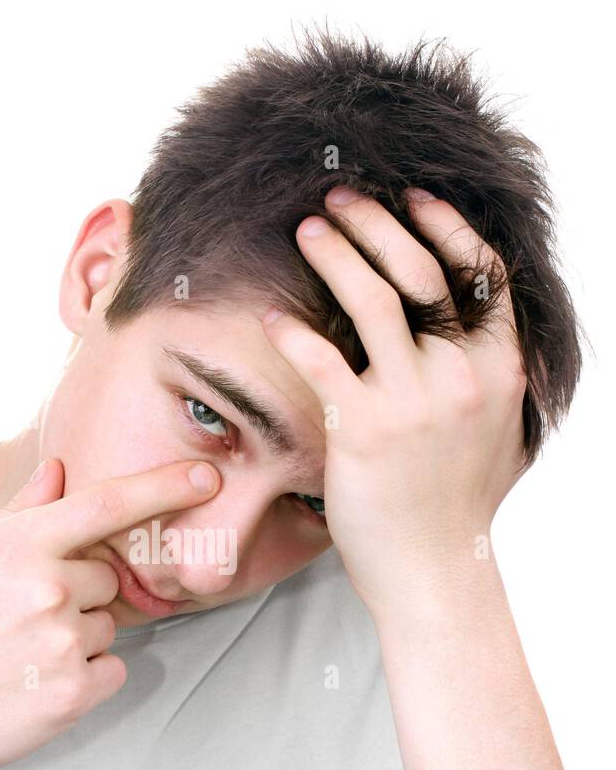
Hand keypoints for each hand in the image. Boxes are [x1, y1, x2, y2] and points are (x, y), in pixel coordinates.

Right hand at [0, 457, 218, 769]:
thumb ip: (23, 512)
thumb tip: (60, 468)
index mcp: (19, 544)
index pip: (107, 505)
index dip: (163, 487)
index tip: (208, 478)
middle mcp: (47, 587)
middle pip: (108, 577)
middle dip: (79, 594)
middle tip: (23, 618)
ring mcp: (62, 642)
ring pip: (109, 626)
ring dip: (79, 638)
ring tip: (21, 654)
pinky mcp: (75, 694)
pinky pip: (113, 669)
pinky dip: (86, 678)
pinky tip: (37, 683)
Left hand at [262, 187, 526, 620]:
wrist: (435, 571)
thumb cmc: (456, 507)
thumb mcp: (496, 432)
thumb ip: (484, 377)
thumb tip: (470, 336)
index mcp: (498, 368)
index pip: (480, 272)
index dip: (444, 226)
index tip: (412, 198)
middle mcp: (461, 374)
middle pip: (420, 270)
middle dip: (376, 222)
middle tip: (340, 199)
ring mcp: (413, 401)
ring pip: (372, 298)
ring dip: (334, 253)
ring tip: (306, 230)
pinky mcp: (363, 430)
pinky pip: (321, 359)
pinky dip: (293, 330)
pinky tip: (272, 316)